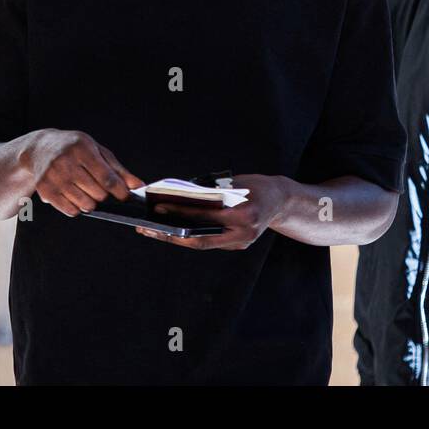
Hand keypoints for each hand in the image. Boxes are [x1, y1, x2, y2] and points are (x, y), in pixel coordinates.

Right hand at [24, 129, 142, 217]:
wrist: (40, 148)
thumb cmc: (74, 149)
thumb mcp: (97, 151)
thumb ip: (117, 169)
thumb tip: (138, 185)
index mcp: (82, 149)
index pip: (106, 177)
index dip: (119, 190)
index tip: (125, 196)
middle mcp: (66, 162)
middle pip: (97, 193)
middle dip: (104, 196)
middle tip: (101, 190)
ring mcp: (54, 177)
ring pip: (84, 204)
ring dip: (92, 204)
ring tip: (89, 194)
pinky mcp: (45, 190)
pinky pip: (70, 210)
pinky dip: (78, 209)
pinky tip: (76, 198)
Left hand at [134, 174, 291, 250]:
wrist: (282, 201)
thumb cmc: (258, 186)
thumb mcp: (236, 183)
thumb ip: (212, 191)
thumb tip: (180, 195)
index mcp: (245, 214)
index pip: (205, 216)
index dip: (180, 213)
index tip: (158, 207)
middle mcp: (243, 233)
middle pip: (199, 238)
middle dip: (170, 234)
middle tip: (146, 227)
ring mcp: (240, 242)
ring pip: (202, 243)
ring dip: (176, 238)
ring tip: (153, 230)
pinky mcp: (237, 245)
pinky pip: (209, 241)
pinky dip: (190, 236)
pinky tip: (172, 230)